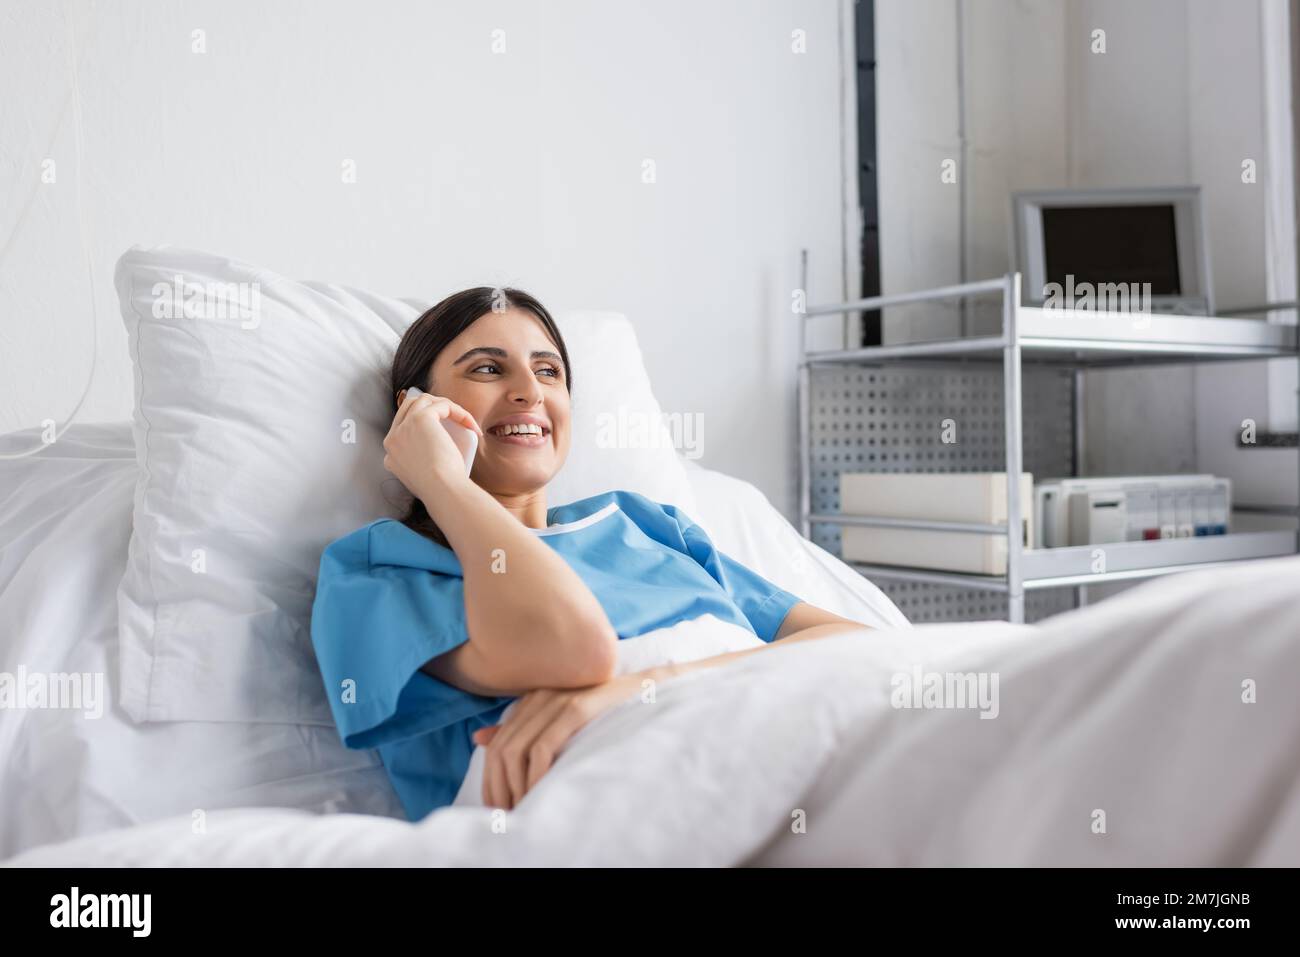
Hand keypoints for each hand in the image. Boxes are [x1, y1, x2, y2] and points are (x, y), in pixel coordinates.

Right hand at [382, 388, 483, 498]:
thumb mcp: (424, 477)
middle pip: (409, 409)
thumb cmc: (440, 490)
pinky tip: (471, 425)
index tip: (445, 433)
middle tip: (455, 420)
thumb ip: (422, 463)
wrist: (442, 490)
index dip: (424, 425)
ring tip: (464, 421)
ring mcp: (403, 427)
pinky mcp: (420, 419)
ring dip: (446, 407)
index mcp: (391, 455)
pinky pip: (442, 406)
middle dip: (433, 409)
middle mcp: (392, 439)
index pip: (402, 428)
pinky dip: (459, 412)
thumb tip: (436, 451)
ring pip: (424, 401)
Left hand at [471, 668, 668, 809]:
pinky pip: (542, 747)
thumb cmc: (604, 712)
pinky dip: (535, 775)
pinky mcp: (576, 708)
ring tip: (524, 809)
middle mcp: (538, 697)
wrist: (647, 692)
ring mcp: (556, 701)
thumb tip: (479, 738)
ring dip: (516, 787)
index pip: (496, 746)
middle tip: (509, 816)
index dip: (491, 781)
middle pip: (501, 751)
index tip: (497, 808)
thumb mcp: (559, 719)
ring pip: (516, 751)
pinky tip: (539, 792)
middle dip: (499, 789)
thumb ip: (520, 727)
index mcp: (531, 700)